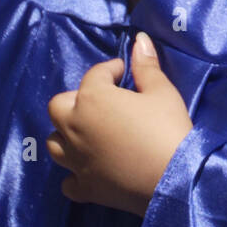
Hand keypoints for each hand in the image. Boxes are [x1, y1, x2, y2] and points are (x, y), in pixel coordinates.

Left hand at [47, 32, 193, 216]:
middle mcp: (75, 127)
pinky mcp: (84, 187)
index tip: (126, 72)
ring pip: (54, 142)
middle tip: (103, 101)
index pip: (95, 74)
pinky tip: (90, 167)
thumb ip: (146, 65)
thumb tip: (140, 39)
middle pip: (58, 106)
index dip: (112, 69)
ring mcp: (76, 160)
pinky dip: (74, 172)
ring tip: (90, 132)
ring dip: (67, 133)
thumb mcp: (161, 91)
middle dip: (77, 99)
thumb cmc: (167, 128)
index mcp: (92, 98)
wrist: (172, 179)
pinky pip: (67, 180)